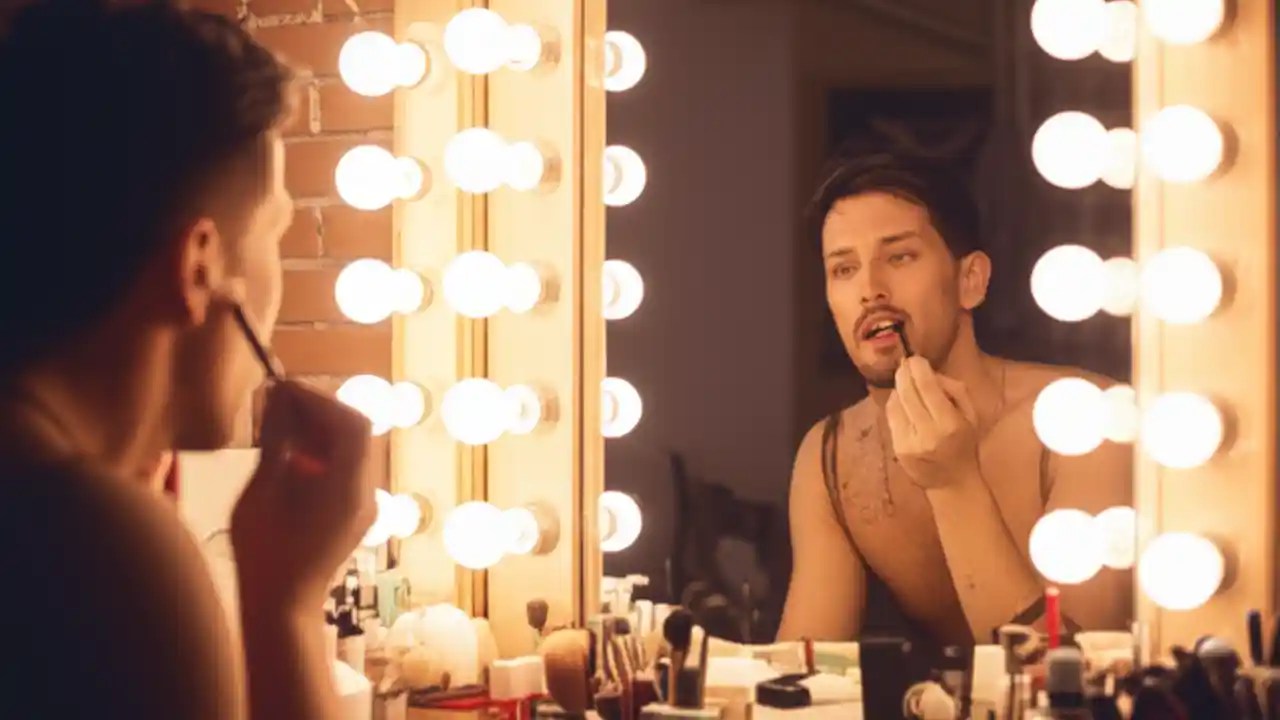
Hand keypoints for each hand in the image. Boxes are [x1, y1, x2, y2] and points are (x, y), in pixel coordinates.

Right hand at [230, 381, 374, 613]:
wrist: (281, 608)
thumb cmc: (264, 554)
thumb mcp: (262, 493)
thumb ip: (276, 442)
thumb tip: (279, 397)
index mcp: (349, 490)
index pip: (353, 425)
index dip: (321, 400)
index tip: (285, 388)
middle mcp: (367, 494)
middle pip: (356, 434)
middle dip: (319, 411)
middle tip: (279, 401)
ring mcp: (363, 504)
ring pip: (350, 449)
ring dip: (318, 430)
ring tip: (278, 424)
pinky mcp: (352, 511)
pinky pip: (344, 468)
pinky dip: (320, 453)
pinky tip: (288, 453)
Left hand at [885, 357, 980, 488]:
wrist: (952, 480)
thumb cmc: (964, 443)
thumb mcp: (971, 415)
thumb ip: (954, 390)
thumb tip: (930, 373)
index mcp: (950, 423)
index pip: (927, 387)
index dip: (918, 368)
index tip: (915, 358)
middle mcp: (927, 432)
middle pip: (908, 393)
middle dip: (904, 374)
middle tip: (905, 363)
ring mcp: (909, 441)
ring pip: (896, 403)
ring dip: (899, 387)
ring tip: (905, 380)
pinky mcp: (897, 448)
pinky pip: (891, 416)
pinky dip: (895, 403)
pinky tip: (901, 399)